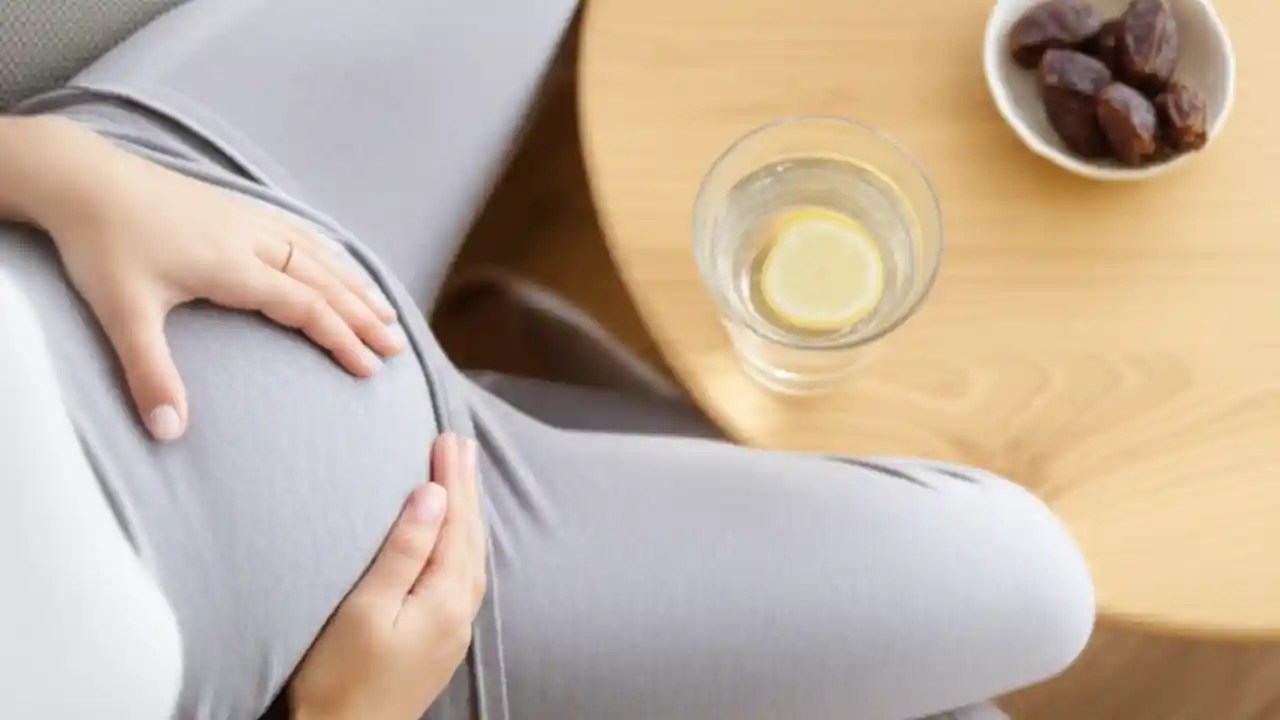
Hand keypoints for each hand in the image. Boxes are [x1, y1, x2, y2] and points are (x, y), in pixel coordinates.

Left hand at [19, 118, 403, 440]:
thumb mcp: (122, 315)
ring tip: (384, 308)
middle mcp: (252, 241)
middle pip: (324, 282)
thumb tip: (169, 434)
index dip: (342, 338)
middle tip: (397, 345)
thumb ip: (151, 374)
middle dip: (364, 316)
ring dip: (354, 284)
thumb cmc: (101, 245)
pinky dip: (328, 252)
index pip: (306, 307)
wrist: (81, 178)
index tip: (370, 367)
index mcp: (236, 267)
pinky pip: (298, 232)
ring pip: (317, 254)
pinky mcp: (234, 209)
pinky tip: (334, 258)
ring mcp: (246, 220)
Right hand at [289, 434, 487, 719]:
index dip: (453, 478)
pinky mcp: (442, 640)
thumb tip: (432, 496)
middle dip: (466, 488)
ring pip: (472, 556)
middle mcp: (460, 612)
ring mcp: (454, 629)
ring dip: (468, 514)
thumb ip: (403, 551)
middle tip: (461, 444)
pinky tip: (456, 538)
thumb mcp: (366, 608)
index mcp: (445, 599)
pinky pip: (464, 575)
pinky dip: (463, 543)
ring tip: (464, 479)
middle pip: (470, 536)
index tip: (448, 438)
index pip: (455, 523)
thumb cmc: (341, 678)